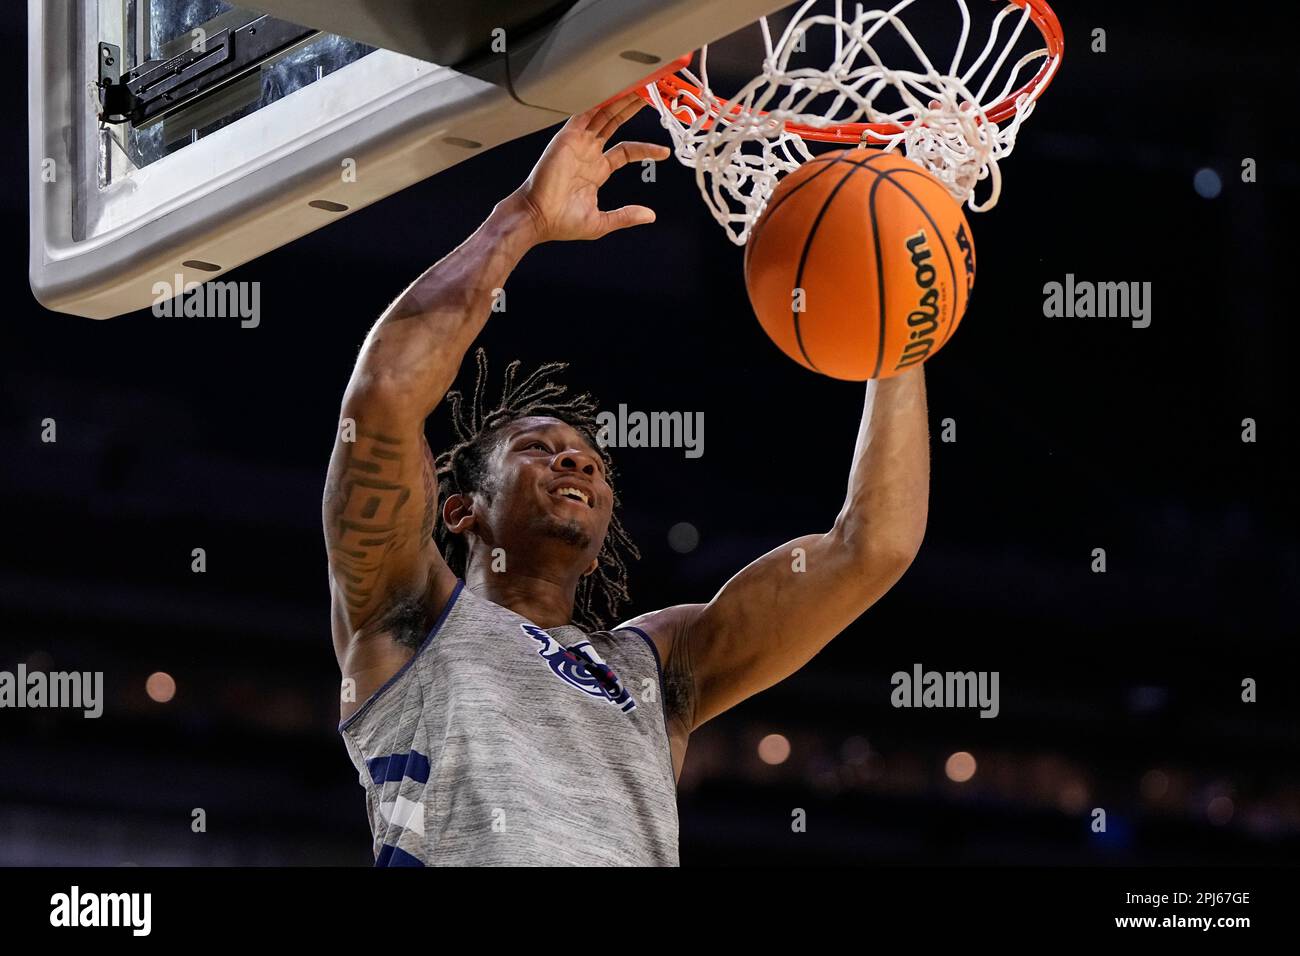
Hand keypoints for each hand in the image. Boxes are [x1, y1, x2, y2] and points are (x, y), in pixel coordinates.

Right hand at [511, 93, 670, 241]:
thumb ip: (626, 216)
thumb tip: (649, 216)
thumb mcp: (601, 223)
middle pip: (614, 123)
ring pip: (602, 114)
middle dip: (631, 109)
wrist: (537, 217)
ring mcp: (577, 143)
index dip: (645, 148)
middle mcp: (588, 153)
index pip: (626, 151)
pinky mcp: (566, 137)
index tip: (663, 151)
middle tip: (649, 95)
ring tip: (636, 86)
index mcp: (596, 170)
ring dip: (618, 100)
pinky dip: (598, 102)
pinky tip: (611, 92)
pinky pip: (584, 113)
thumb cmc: (560, 222)